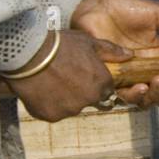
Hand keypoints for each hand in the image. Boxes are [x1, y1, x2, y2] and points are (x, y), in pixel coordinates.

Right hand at [3, 31, 126, 120]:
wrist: (28, 53)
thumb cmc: (60, 44)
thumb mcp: (88, 42)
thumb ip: (111, 51)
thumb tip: (129, 55)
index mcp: (101, 84)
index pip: (105, 90)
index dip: (94, 81)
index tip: (82, 74)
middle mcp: (88, 101)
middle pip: (88, 99)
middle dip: (79, 91)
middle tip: (64, 76)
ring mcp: (69, 110)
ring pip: (70, 107)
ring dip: (63, 99)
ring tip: (50, 81)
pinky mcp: (51, 116)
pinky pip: (52, 112)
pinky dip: (47, 104)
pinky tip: (40, 89)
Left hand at [71, 0, 158, 107]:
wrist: (97, 7)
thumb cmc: (126, 9)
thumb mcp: (157, 15)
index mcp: (158, 59)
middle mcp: (145, 72)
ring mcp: (128, 76)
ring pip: (145, 99)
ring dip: (155, 95)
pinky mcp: (112, 78)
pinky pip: (124, 95)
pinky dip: (135, 94)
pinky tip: (140, 86)